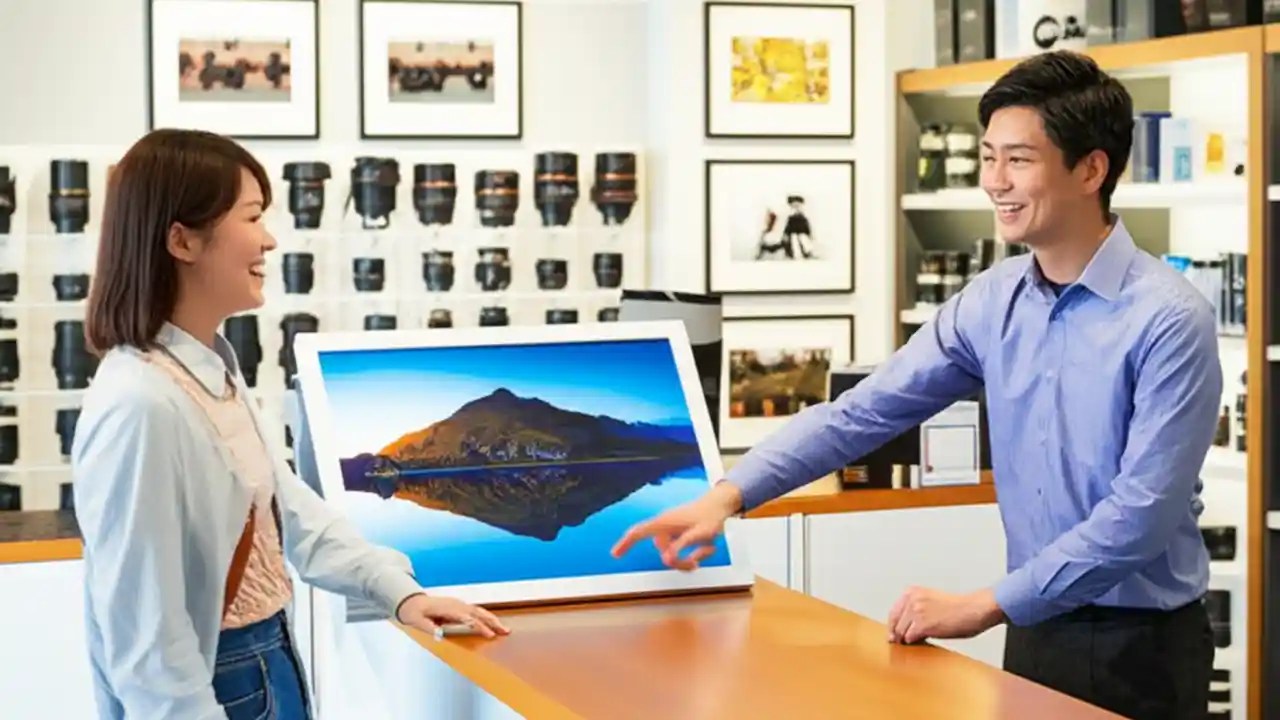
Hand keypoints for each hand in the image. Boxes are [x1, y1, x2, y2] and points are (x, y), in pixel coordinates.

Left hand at [396, 593, 509, 639]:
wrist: (411, 601)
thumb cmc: (415, 612)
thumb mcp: (417, 621)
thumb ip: (428, 628)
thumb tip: (439, 635)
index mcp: (448, 609)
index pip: (468, 619)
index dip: (479, 627)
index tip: (490, 635)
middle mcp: (456, 605)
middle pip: (478, 613)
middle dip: (493, 622)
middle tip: (505, 631)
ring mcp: (458, 604)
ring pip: (479, 611)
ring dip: (493, 619)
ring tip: (504, 629)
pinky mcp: (459, 607)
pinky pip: (476, 611)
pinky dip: (486, 617)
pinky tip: (493, 623)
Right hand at [610, 481, 742, 570]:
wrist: (722, 504)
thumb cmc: (711, 516)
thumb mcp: (699, 534)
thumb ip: (682, 546)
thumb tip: (666, 559)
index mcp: (665, 522)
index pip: (639, 532)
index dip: (625, 543)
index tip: (615, 555)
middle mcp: (666, 526)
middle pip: (663, 552)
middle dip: (679, 562)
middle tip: (695, 564)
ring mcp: (673, 530)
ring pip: (674, 554)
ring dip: (689, 558)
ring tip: (706, 551)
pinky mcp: (680, 534)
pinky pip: (683, 550)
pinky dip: (695, 552)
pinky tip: (707, 546)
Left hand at [886, 587, 1004, 644]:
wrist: (974, 609)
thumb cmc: (959, 607)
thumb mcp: (931, 600)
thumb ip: (916, 609)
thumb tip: (902, 628)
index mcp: (912, 591)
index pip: (893, 612)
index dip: (894, 626)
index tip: (894, 634)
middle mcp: (911, 599)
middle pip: (895, 623)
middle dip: (898, 634)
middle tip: (902, 642)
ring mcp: (916, 612)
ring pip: (901, 633)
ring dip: (908, 639)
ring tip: (918, 640)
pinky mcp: (922, 625)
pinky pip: (910, 639)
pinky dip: (915, 643)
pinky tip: (924, 641)